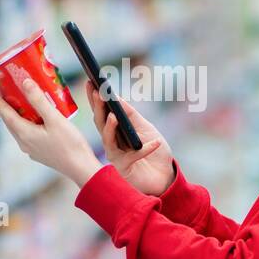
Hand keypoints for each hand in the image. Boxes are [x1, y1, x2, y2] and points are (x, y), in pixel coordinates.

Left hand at [0, 64, 102, 186]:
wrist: (81, 169)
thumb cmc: (70, 144)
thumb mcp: (55, 119)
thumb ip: (39, 100)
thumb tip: (24, 82)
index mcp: (24, 133)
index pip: (3, 111)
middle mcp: (23, 142)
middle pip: (8, 118)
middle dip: (2, 102)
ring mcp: (30, 148)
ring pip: (17, 125)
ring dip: (14, 111)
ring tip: (15, 97)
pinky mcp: (39, 151)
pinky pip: (26, 131)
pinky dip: (25, 119)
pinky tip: (34, 114)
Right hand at [85, 80, 173, 195]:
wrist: (166, 177)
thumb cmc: (156, 152)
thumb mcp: (145, 128)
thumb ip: (131, 115)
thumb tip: (116, 98)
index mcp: (115, 131)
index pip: (102, 112)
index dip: (95, 97)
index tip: (91, 80)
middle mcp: (111, 143)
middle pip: (100, 122)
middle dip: (98, 107)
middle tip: (96, 91)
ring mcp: (116, 156)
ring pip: (107, 139)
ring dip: (109, 126)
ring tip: (113, 115)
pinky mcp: (124, 169)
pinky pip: (133, 156)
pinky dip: (146, 148)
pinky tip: (156, 142)